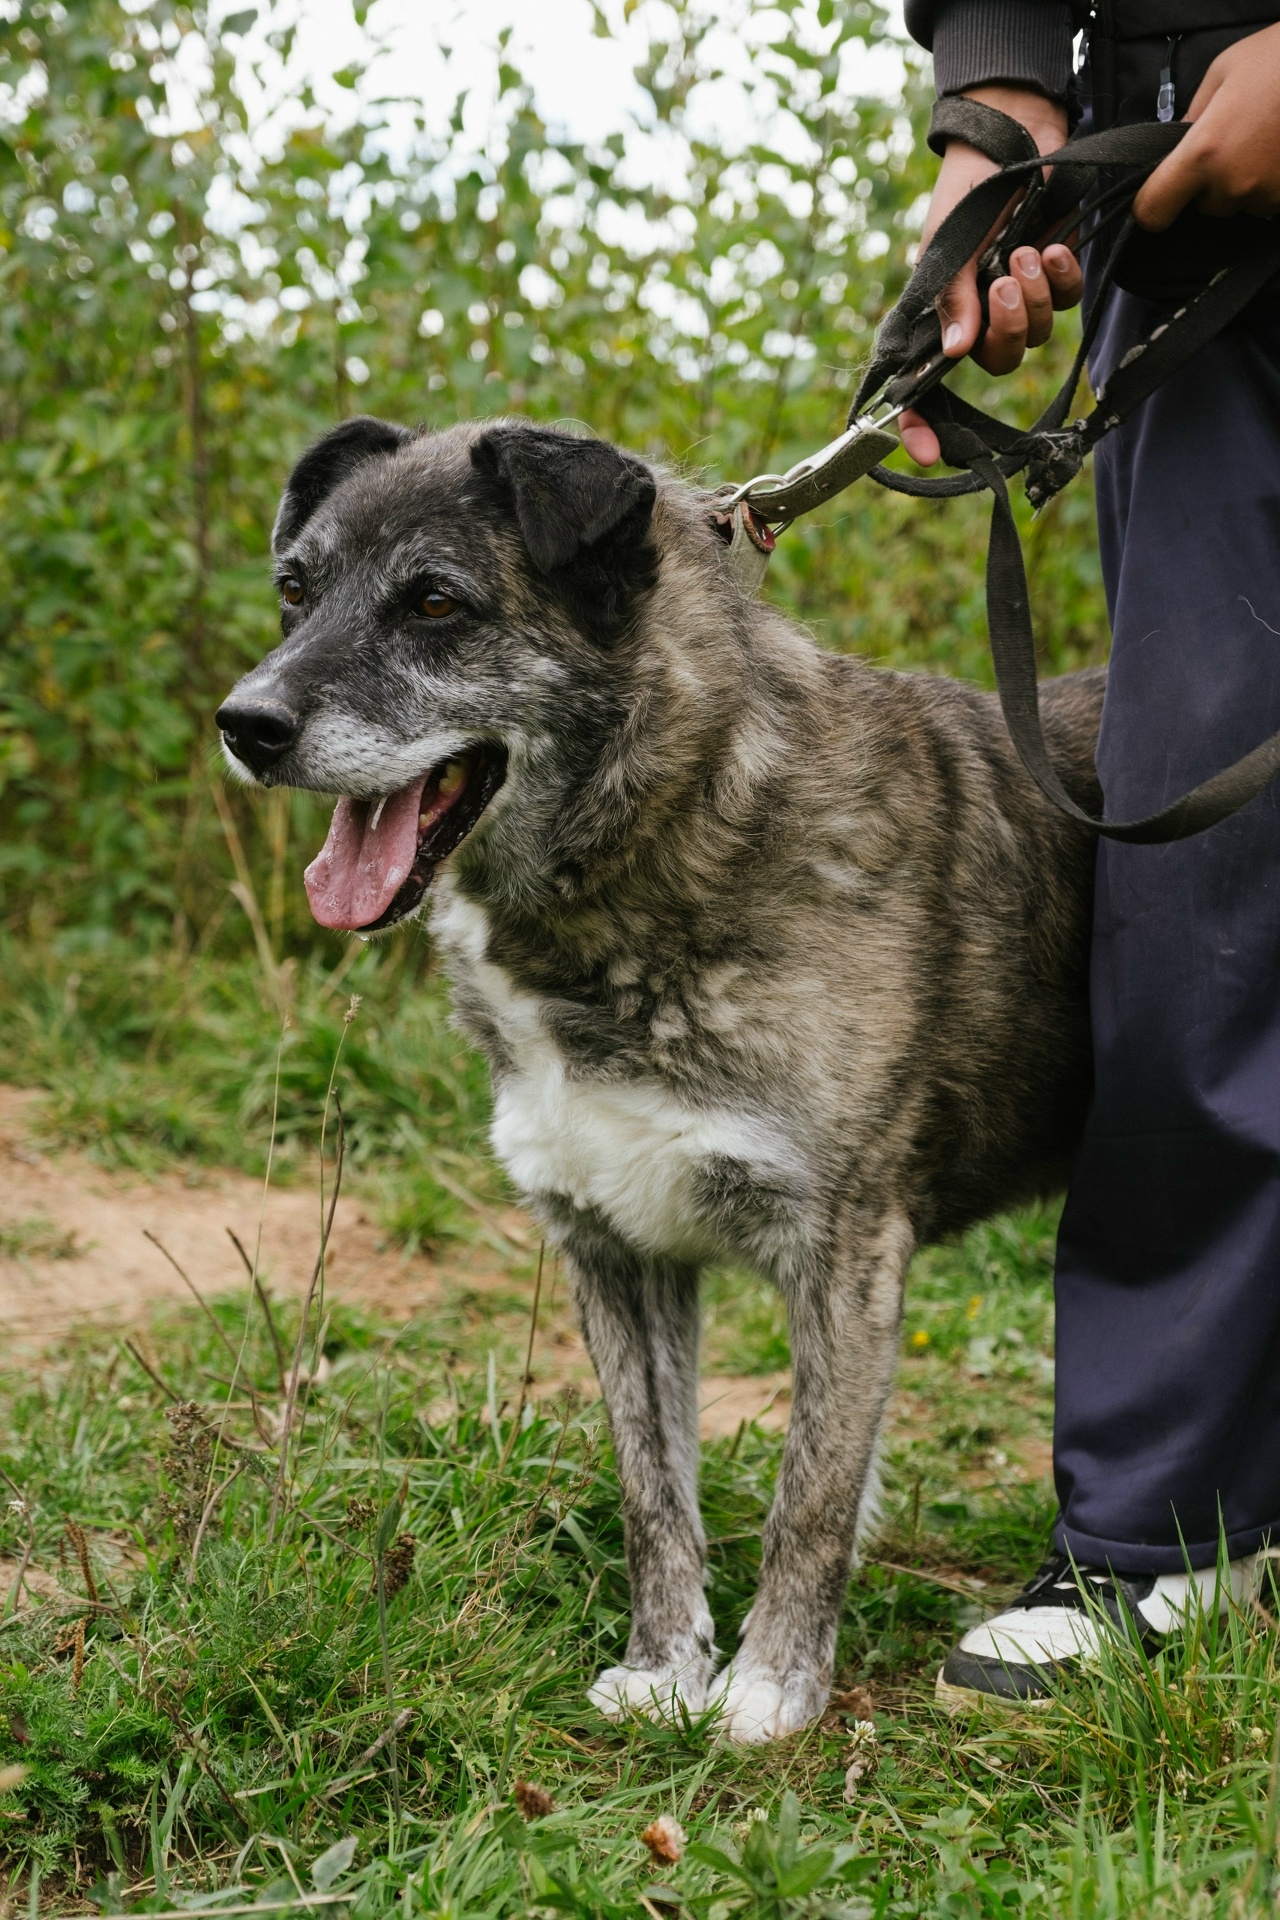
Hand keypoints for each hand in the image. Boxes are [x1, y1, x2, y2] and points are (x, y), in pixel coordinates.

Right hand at [899, 85, 1083, 467]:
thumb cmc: (969, 188)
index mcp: (940, 314)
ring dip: (1036, 294)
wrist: (1014, 132)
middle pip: (997, 362)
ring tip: (1029, 250)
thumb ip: (952, 299)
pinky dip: (1062, 277)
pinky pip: (1065, 303)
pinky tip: (1057, 246)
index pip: (925, 385)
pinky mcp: (1054, 277)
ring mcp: (1017, 298)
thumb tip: (954, 354)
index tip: (926, 455)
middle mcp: (977, 316)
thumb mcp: (949, 245)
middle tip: (1006, 282)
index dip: (922, 427)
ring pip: (1035, 335)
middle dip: (1008, 329)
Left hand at [1134, 20, 1279, 228]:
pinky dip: (1272, 180)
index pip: (1153, 209)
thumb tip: (1175, 143)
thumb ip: (1192, 116)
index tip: (1156, 200)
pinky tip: (1279, 147)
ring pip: (1240, 203)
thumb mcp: (1222, 72)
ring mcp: (1267, 195)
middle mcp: (1233, 183)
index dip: (1149, 208)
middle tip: (1238, 138)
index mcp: (1203, 153)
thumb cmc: (1279, 57)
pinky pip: (1270, 200)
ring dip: (1246, 180)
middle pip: (1205, 205)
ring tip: (1266, 137)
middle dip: (1213, 181)